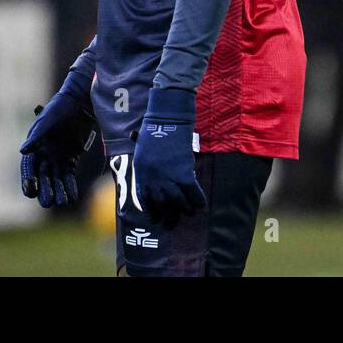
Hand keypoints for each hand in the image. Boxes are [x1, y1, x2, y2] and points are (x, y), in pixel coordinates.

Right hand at [20, 71, 96, 207]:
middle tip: (46, 203)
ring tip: (62, 203)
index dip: (28, 179)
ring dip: (58, 191)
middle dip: (44, 190)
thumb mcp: (48, 121)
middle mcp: (44, 154)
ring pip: (56, 179)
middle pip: (42, 176)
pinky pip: (69, 175)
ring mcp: (58, 158)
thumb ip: (37, 136)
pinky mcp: (71, 159)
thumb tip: (22, 151)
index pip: (29, 167)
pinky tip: (72, 197)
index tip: (30, 191)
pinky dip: (70, 186)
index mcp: (35, 146)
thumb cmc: (59, 108)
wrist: (79, 103)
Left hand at [133, 86, 204, 226]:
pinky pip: (192, 192)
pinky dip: (198, 200)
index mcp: (141, 172)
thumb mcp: (141, 149)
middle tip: (172, 224)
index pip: (144, 198)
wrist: (168, 119)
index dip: (151, 211)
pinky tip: (200, 205)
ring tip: (188, 212)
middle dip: (168, 216)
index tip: (156, 220)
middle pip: (161, 203)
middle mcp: (153, 178)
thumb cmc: (153, 129)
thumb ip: (145, 164)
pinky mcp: (184, 173)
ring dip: (184, 209)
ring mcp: (168, 176)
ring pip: (178, 201)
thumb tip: (149, 174)